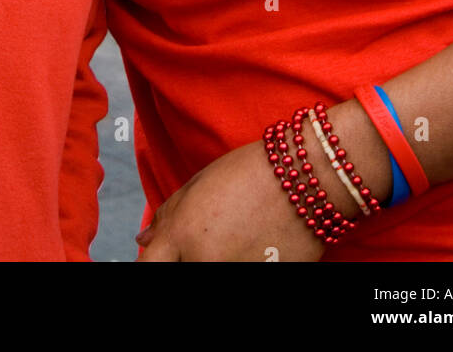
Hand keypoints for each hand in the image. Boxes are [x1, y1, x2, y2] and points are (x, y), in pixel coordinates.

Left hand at [136, 140, 325, 261]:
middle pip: (180, 271)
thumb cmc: (250, 171)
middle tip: (210, 236)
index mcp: (183, 235)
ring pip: (212, 271)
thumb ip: (168, 215)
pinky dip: (245, 261)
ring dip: (217, 259)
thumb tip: (143, 241)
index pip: (148, 267)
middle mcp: (205, 263)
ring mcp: (237, 275)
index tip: (158, 257)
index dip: (151, 261)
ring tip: (238, 235)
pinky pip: (242, 272)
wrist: (309, 178)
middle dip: (185, 258)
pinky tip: (256, 244)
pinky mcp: (265, 279)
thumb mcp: (200, 183)